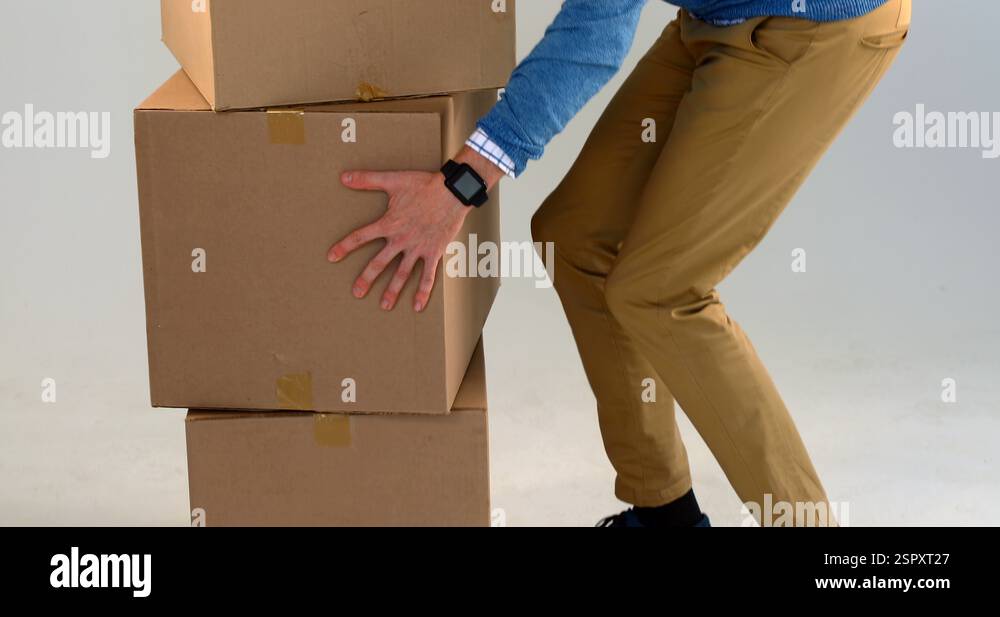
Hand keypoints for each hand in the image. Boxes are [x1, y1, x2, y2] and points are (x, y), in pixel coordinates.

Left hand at [327, 169, 470, 311]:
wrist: (452, 192)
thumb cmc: (424, 184)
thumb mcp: (394, 179)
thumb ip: (367, 179)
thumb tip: (343, 176)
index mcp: (389, 223)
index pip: (361, 236)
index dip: (345, 246)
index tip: (332, 257)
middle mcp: (401, 239)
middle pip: (379, 262)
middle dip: (367, 278)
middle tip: (357, 292)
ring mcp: (418, 248)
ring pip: (402, 273)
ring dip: (392, 290)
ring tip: (384, 305)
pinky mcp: (434, 252)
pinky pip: (428, 275)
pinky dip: (423, 291)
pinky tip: (418, 306)